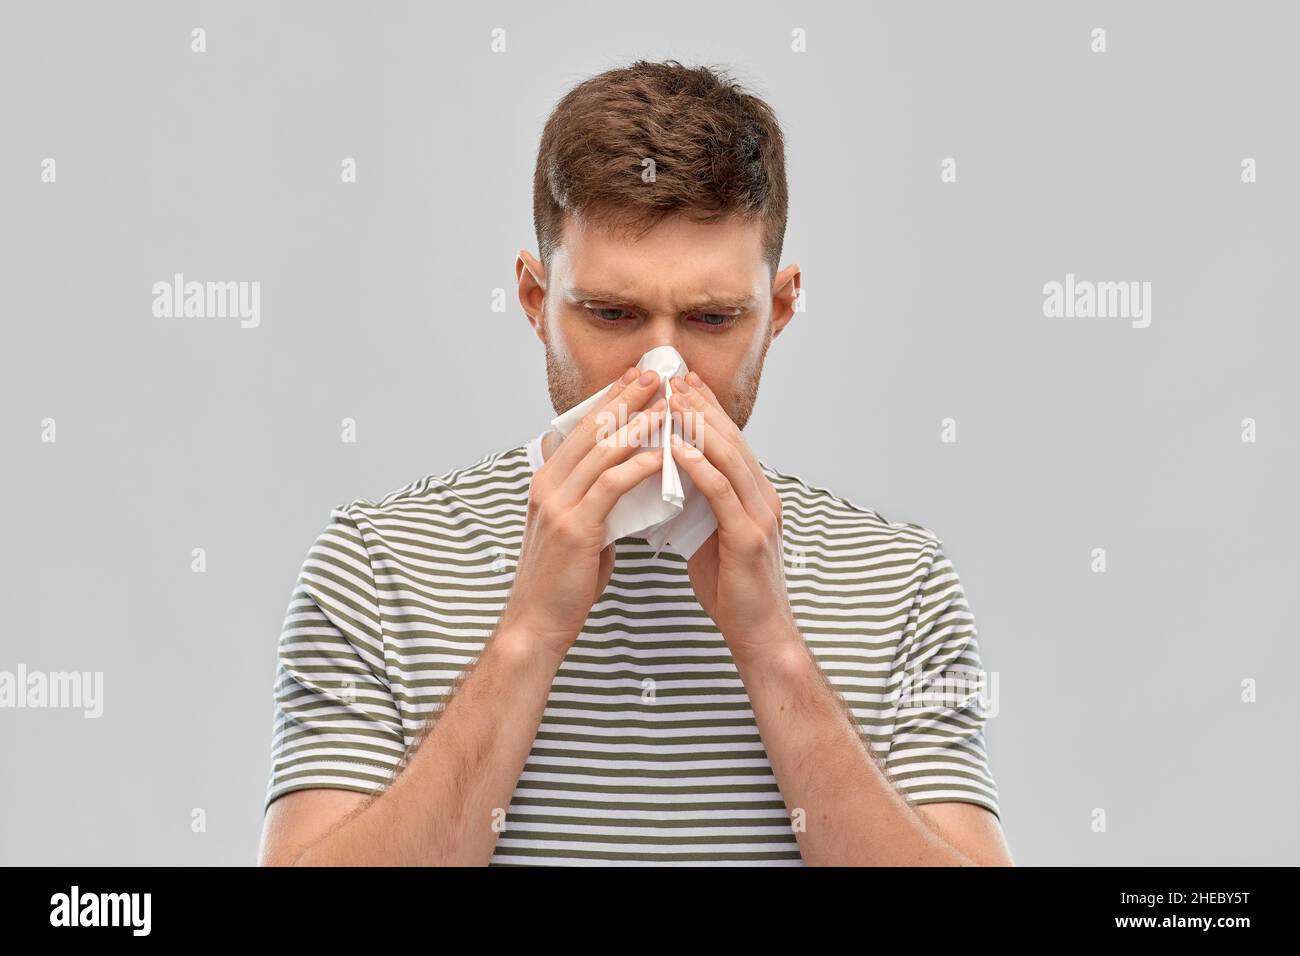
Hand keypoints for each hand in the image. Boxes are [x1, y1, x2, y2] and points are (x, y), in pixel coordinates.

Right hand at [499, 367, 666, 661]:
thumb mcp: (578, 529)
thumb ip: (597, 501)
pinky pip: (610, 485)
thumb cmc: (564, 581)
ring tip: (667, 403)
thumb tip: (626, 482)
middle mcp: (548, 484)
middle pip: (593, 428)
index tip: (638, 377)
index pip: (583, 428)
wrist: (538, 623)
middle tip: (657, 374)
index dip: (611, 399)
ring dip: (638, 423)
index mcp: (548, 480)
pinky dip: (637, 465)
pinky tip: (661, 453)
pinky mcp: (573, 527)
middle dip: (627, 398)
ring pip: (602, 451)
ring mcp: (558, 504)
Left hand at [666, 371, 799, 662]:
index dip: (707, 407)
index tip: (682, 381)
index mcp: (756, 495)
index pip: (730, 440)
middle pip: (731, 438)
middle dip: (701, 404)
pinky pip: (722, 492)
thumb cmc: (733, 590)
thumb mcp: (712, 537)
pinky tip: (676, 447)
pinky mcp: (748, 537)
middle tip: (673, 376)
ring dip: (698, 424)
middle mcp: (763, 497)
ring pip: (729, 457)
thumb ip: (699, 505)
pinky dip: (698, 465)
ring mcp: (760, 515)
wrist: (759, 634)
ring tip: (670, 399)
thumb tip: (668, 479)